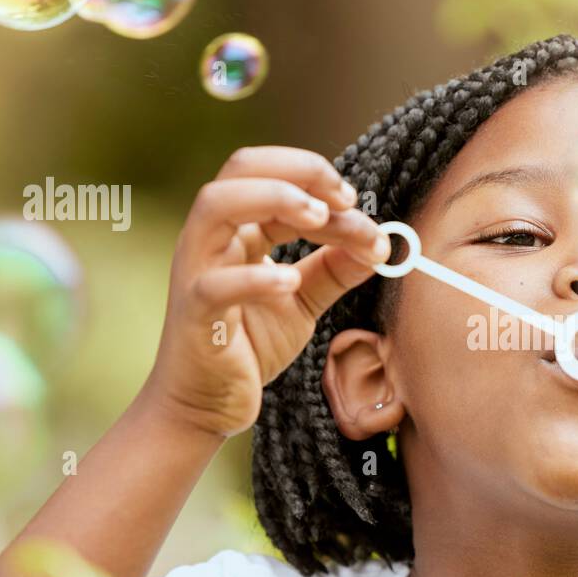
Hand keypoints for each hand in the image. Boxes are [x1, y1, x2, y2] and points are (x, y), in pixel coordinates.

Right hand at [139, 146, 390, 437]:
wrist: (207, 406)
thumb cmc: (249, 346)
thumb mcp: (302, 300)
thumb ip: (334, 270)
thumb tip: (382, 244)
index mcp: (237, 231)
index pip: (271, 176)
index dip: (316, 178)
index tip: (355, 201)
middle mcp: (212, 240)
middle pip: (240, 171)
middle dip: (298, 172)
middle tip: (345, 199)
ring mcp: (196, 272)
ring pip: (216, 207)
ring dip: (272, 199)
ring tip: (319, 217)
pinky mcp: (195, 314)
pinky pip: (216, 285)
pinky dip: (256, 277)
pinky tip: (291, 281)